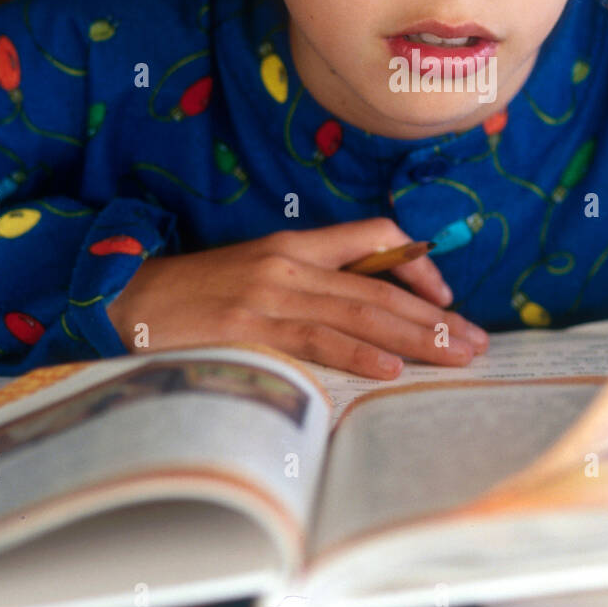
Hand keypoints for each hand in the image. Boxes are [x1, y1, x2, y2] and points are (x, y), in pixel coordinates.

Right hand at [105, 218, 487, 379]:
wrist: (128, 299)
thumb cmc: (196, 295)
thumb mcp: (258, 273)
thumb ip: (310, 285)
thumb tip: (364, 318)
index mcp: (296, 245)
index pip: (375, 238)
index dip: (418, 266)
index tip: (448, 300)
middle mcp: (291, 263)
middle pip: (379, 287)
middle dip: (435, 318)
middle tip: (478, 343)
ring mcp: (272, 294)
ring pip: (359, 313)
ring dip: (414, 339)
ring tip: (456, 357)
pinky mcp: (250, 328)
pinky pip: (314, 341)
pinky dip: (355, 354)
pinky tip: (389, 368)